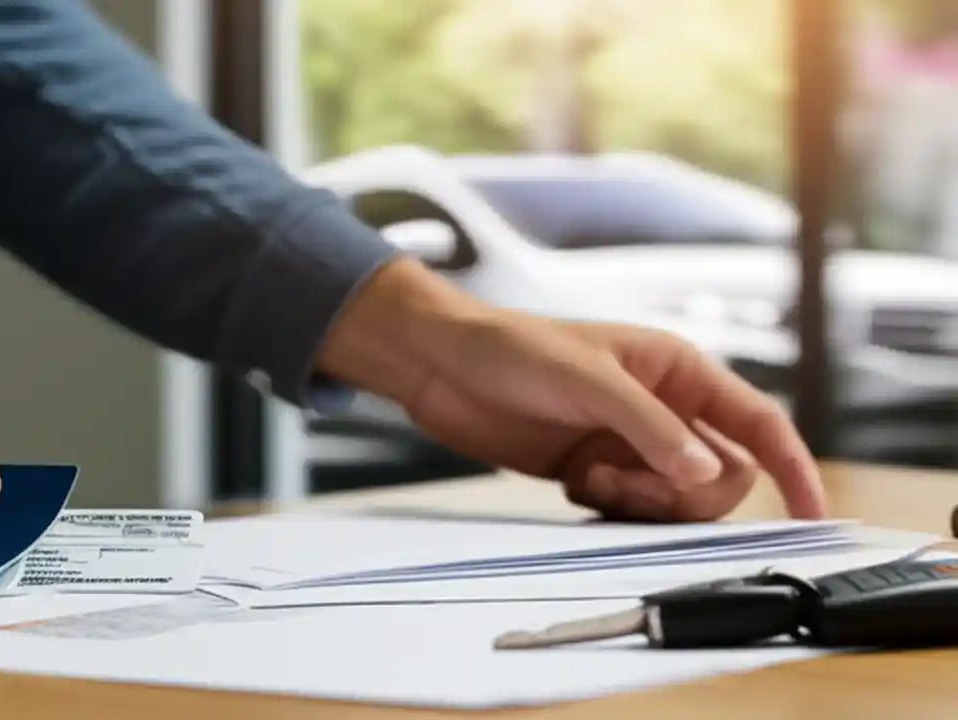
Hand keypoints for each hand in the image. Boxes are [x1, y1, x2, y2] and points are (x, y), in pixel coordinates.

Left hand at [316, 258, 824, 521]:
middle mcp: (662, 409)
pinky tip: (574, 480)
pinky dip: (609, 506)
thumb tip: (706, 474)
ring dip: (642, 501)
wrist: (442, 367)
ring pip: (675, 499)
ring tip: (591, 477)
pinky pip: (629, 510)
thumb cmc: (511, 348)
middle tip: (627, 481)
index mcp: (677, 370)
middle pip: (722, 477)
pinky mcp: (594, 470)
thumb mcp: (586, 379)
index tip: (813, 513)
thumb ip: (649, 427)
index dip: (792, 466)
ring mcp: (628, 443)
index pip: (757, 422)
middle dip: (685, 492)